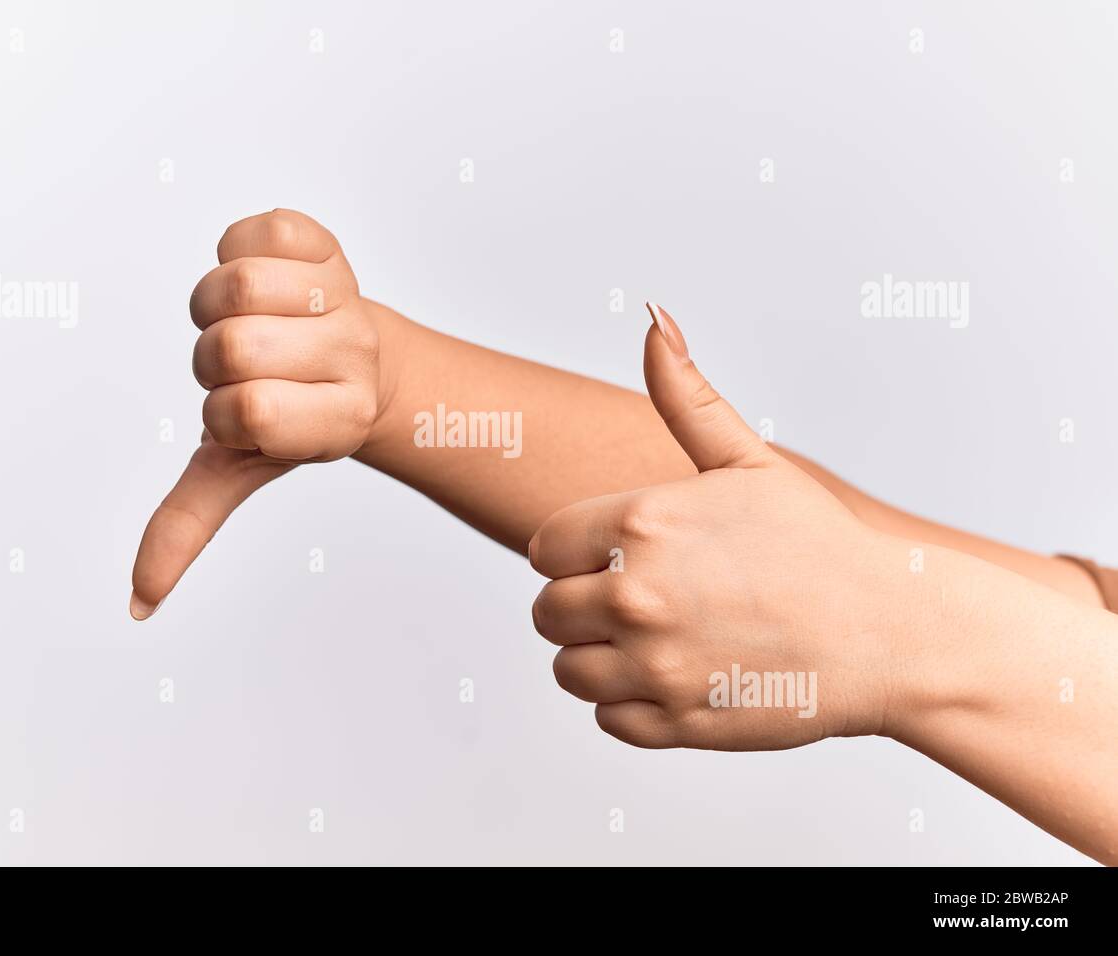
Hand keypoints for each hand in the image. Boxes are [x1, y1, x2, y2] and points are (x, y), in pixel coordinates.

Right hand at [130, 209, 379, 618]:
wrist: (364, 365)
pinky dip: (241, 247)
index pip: (248, 415)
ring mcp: (346, 301)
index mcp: (335, 422)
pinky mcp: (330, 247)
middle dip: (216, 360)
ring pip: (241, 285)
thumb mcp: (243, 469)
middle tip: (246, 365)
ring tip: (251, 320)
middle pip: (232, 347)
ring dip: (221, 304)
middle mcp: (351, 360)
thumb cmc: (291, 415)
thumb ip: (191, 521)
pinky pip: (260, 228)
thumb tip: (136, 602)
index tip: (250, 415)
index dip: (225, 414)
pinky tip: (264, 276)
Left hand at [528, 303, 912, 749]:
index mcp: (642, 524)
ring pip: (568, 668)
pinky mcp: (673, 724)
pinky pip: (607, 717)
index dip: (578, 553)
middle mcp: (636, 596)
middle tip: (647, 600)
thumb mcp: (748, 461)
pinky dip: (633, 703)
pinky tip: (682, 674)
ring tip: (661, 638)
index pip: (543, 549)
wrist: (891, 636)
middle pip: (547, 611)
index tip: (620, 557)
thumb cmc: (819, 545)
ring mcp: (653, 666)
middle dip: (584, 604)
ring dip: (602, 657)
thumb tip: (652, 317)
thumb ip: (686, 396)